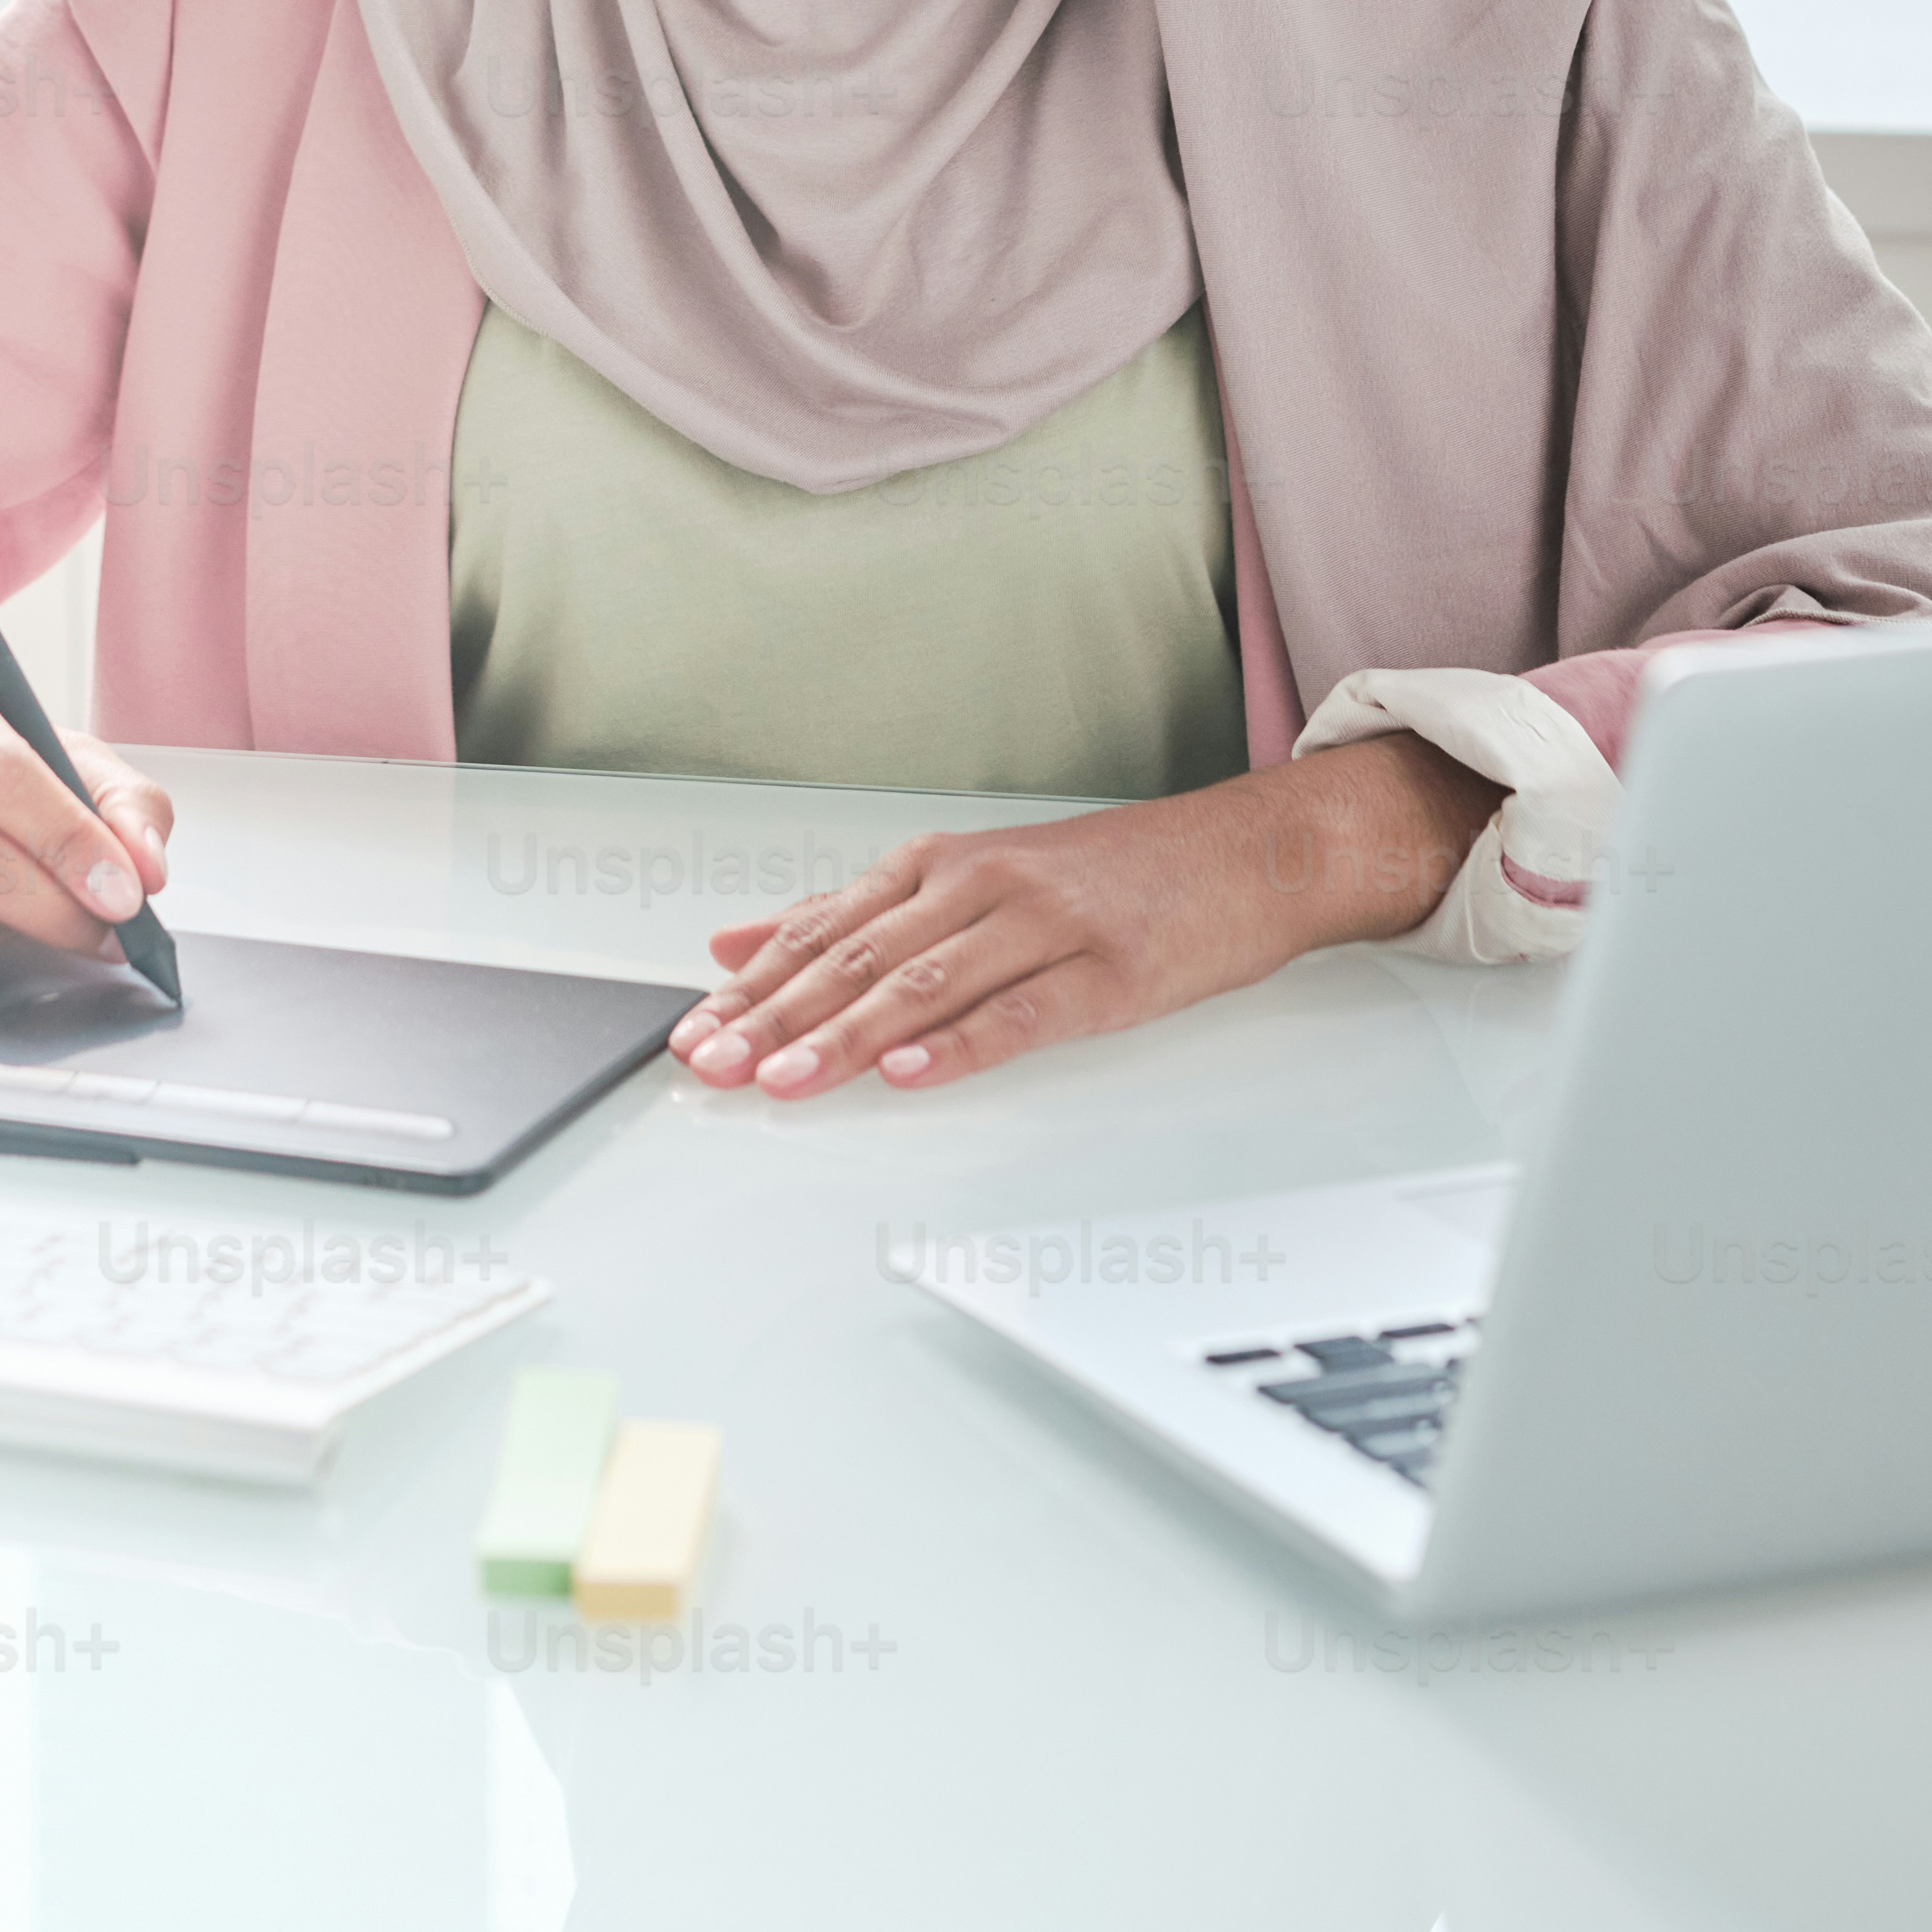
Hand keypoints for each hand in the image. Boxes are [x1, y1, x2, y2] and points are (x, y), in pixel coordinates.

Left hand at [664, 733, 1499, 1102]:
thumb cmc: (1108, 877)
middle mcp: (980, 885)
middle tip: (711, 1062)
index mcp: (941, 866)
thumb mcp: (970, 878)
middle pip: (858, 957)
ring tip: (783, 1077)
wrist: (1241, 854)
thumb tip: (737, 937)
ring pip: (923, 984)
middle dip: (773, 1014)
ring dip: (844, 1036)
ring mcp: (1043, 925)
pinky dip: (958, 1045)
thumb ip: (853, 912)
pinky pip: (1021, 1013)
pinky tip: (908, 1071)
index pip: (823, 927)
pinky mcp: (1104, 971)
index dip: (751, 982)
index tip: (690, 1029)